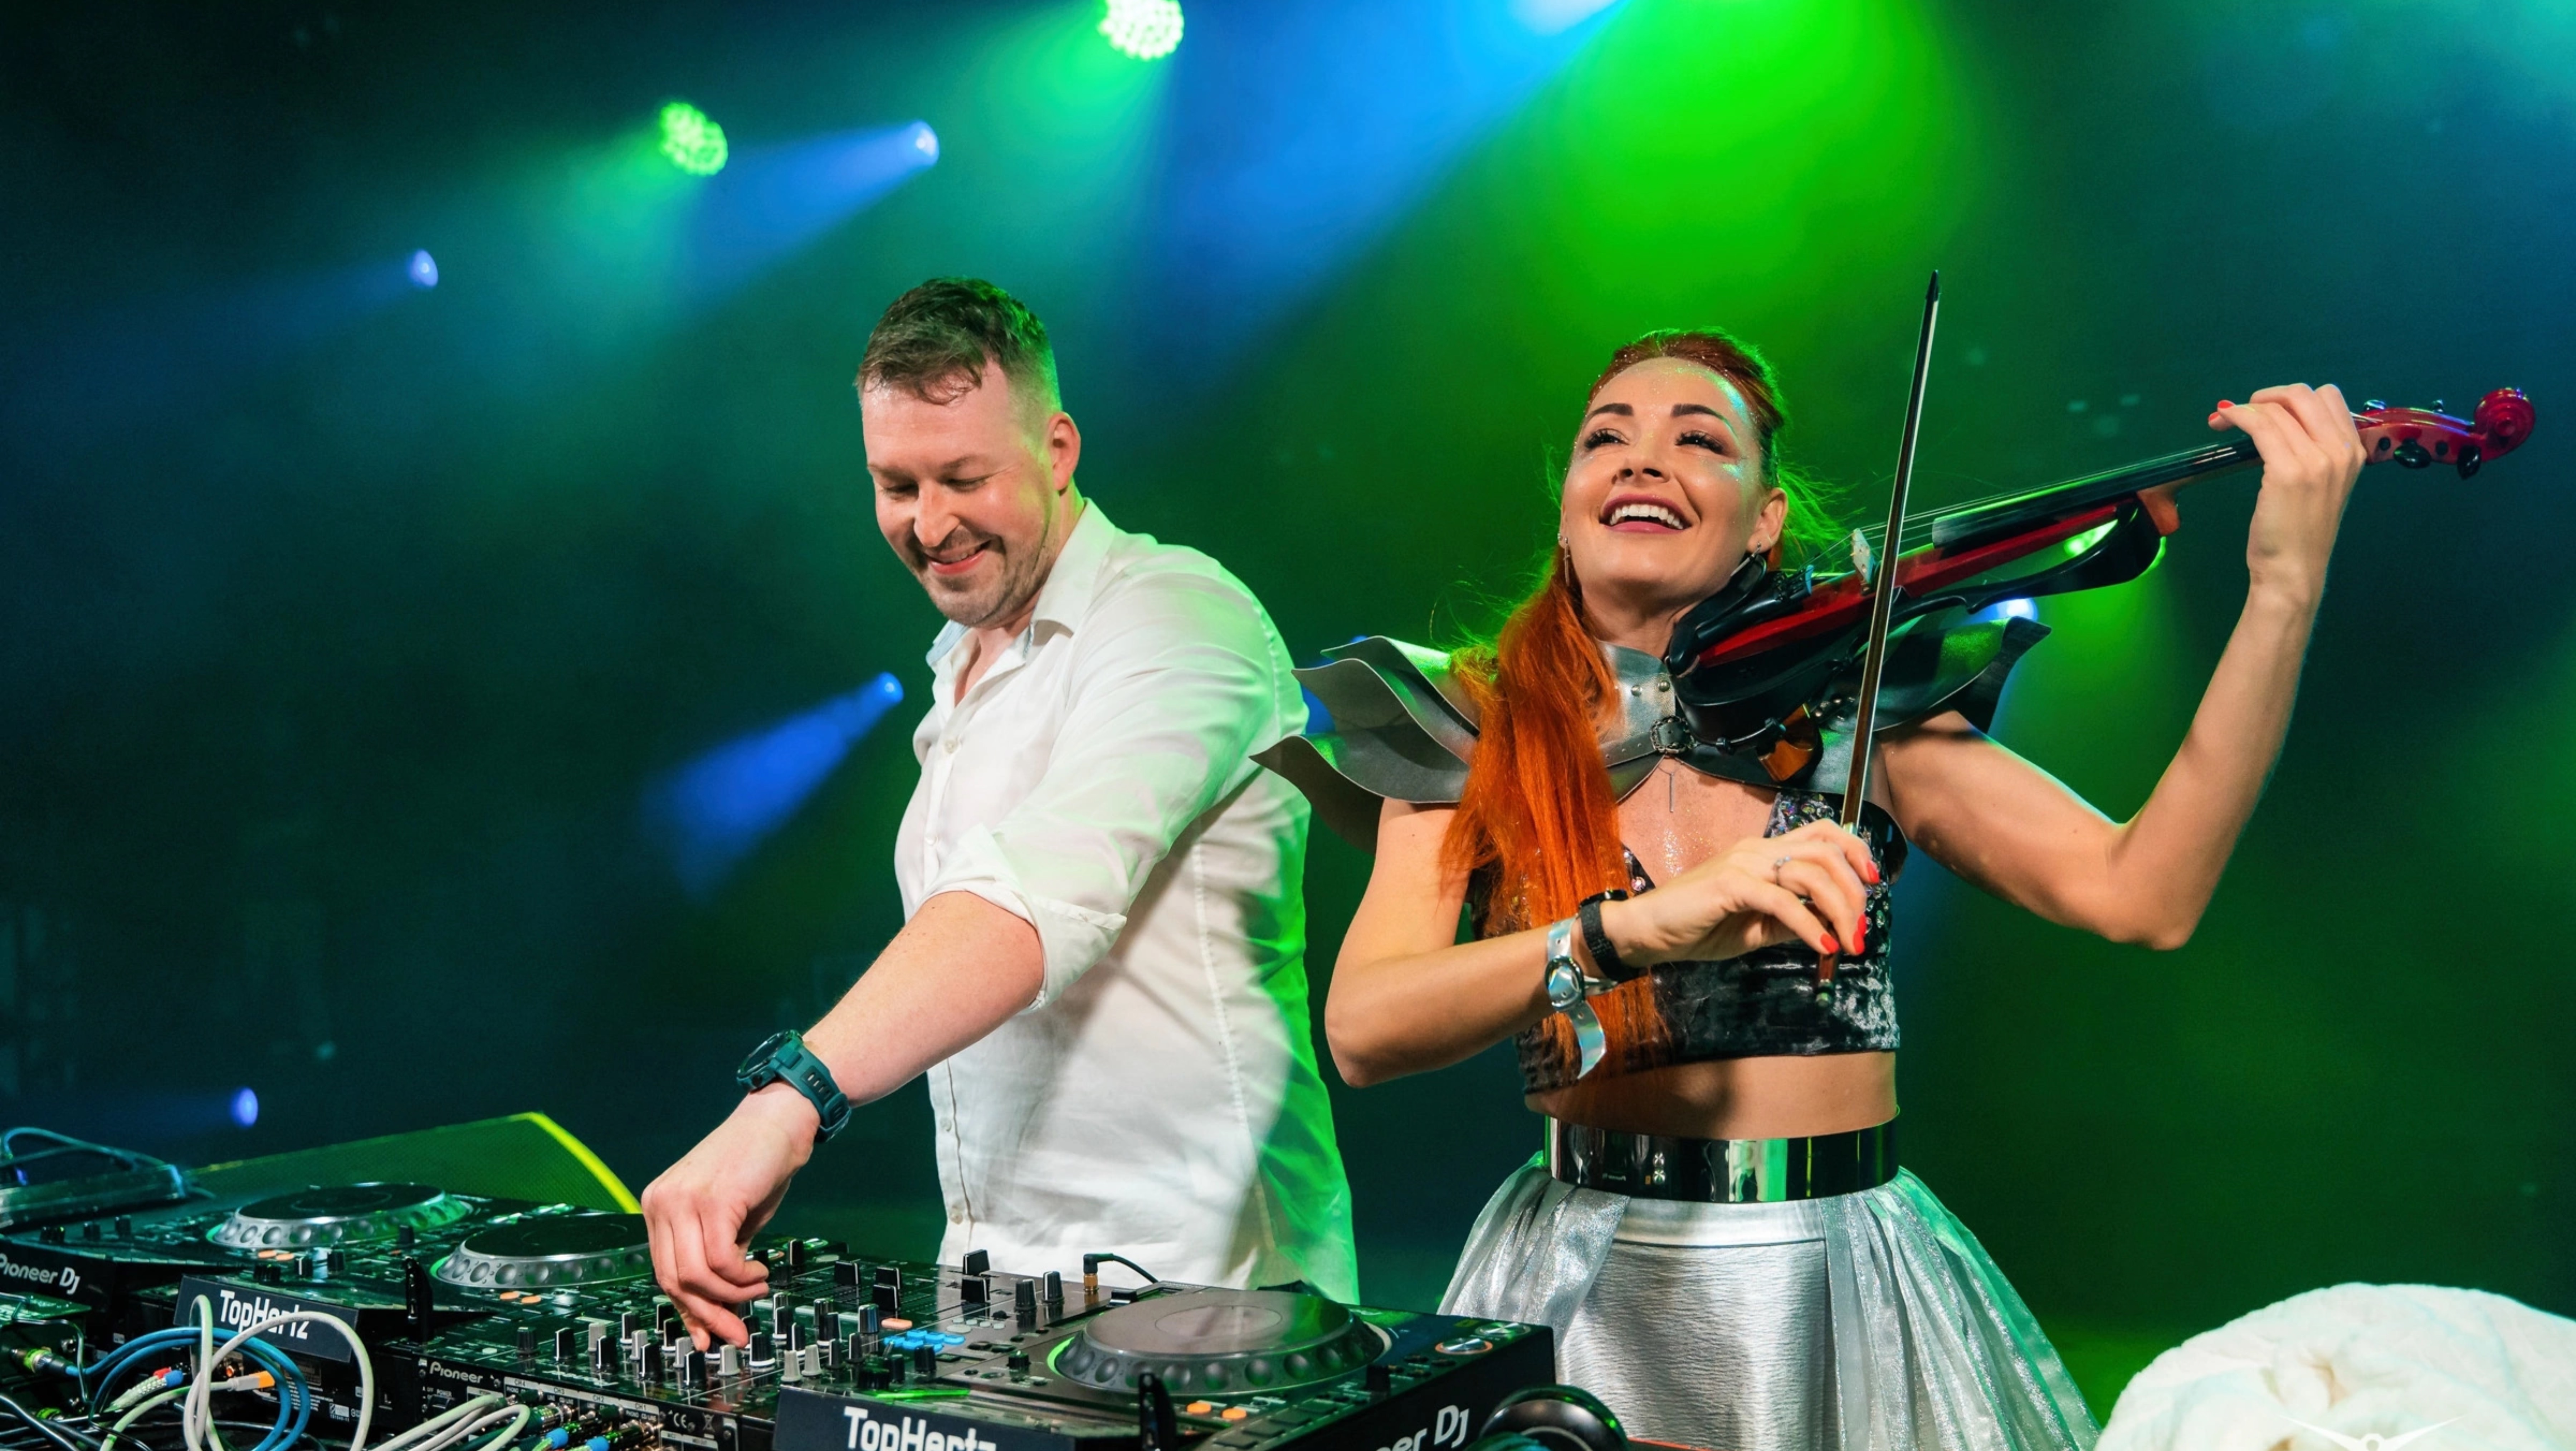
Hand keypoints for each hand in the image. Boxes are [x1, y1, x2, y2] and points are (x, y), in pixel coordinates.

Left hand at [640, 1085, 816, 1348]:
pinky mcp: (712, 1200)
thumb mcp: (729, 1219)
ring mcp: (683, 1200)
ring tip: (757, 1287)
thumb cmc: (758, 1166)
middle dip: (707, 1313)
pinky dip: (741, 1276)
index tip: (709, 1335)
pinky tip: (759, 1271)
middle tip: (737, 1332)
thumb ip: (715, 1257)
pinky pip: (720, 1260)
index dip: (687, 1309)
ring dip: (730, 1294)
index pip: (663, 1271)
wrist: (781, 1119)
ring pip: (695, 1275)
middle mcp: (661, 1202)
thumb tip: (717, 1309)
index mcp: (658, 1205)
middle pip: (673, 1279)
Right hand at [1604, 820, 1876, 965]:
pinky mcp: (1730, 884)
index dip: (1855, 850)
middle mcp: (1758, 849)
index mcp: (1765, 852)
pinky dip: (1809, 925)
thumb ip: (1791, 921)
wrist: (1649, 932)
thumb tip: (1831, 926)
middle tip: (1861, 929)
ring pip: (1810, 872)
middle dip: (1854, 890)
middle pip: (1826, 851)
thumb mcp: (1757, 926)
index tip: (1874, 882)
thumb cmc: (1699, 927)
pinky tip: (1823, 946)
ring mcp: (1743, 863)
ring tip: (1848, 942)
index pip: (1822, 833)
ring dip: (1839, 909)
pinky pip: (1782, 900)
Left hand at [2209, 383, 2365, 604]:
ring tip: (2223, 420)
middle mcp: (2341, 451)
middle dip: (2268, 396)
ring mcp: (2318, 460)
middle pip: (2303, 394)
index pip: (2328, 398)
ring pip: (2277, 409)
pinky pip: (2259, 424)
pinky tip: (2224, 421)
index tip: (2267, 410)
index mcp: (2354, 452)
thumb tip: (2281, 423)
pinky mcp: (2288, 471)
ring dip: (2245, 407)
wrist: (2295, 570)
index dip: (2291, 397)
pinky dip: (2238, 415)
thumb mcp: (2320, 486)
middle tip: (2244, 411)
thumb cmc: (2300, 533)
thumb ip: (2314, 453)